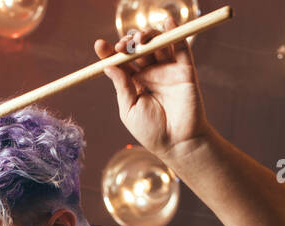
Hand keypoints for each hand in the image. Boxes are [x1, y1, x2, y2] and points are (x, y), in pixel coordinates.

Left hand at [94, 14, 211, 161]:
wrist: (177, 143)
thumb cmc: (152, 131)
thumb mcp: (129, 110)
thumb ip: (121, 87)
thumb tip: (108, 65)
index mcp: (134, 83)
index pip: (121, 62)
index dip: (110, 52)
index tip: (99, 45)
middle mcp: (150, 73)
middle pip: (138, 48)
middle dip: (127, 42)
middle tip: (121, 47)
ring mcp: (168, 70)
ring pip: (157, 44)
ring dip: (146, 36)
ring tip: (138, 40)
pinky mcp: (185, 70)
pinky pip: (180, 46)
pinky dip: (174, 32)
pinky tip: (166, 23)